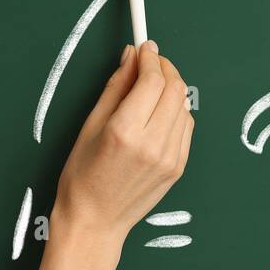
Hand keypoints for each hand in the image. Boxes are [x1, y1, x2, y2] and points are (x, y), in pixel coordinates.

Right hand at [32, 41, 193, 269]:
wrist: (95, 221)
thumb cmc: (83, 175)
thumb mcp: (90, 125)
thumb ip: (115, 87)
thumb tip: (132, 56)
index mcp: (125, 131)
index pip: (152, 80)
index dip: (151, 58)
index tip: (145, 47)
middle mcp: (152, 144)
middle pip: (175, 89)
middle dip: (165, 69)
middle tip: (151, 62)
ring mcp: (170, 158)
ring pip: (185, 107)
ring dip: (172, 90)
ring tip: (152, 89)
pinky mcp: (179, 167)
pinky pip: (187, 128)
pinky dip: (177, 113)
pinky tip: (159, 115)